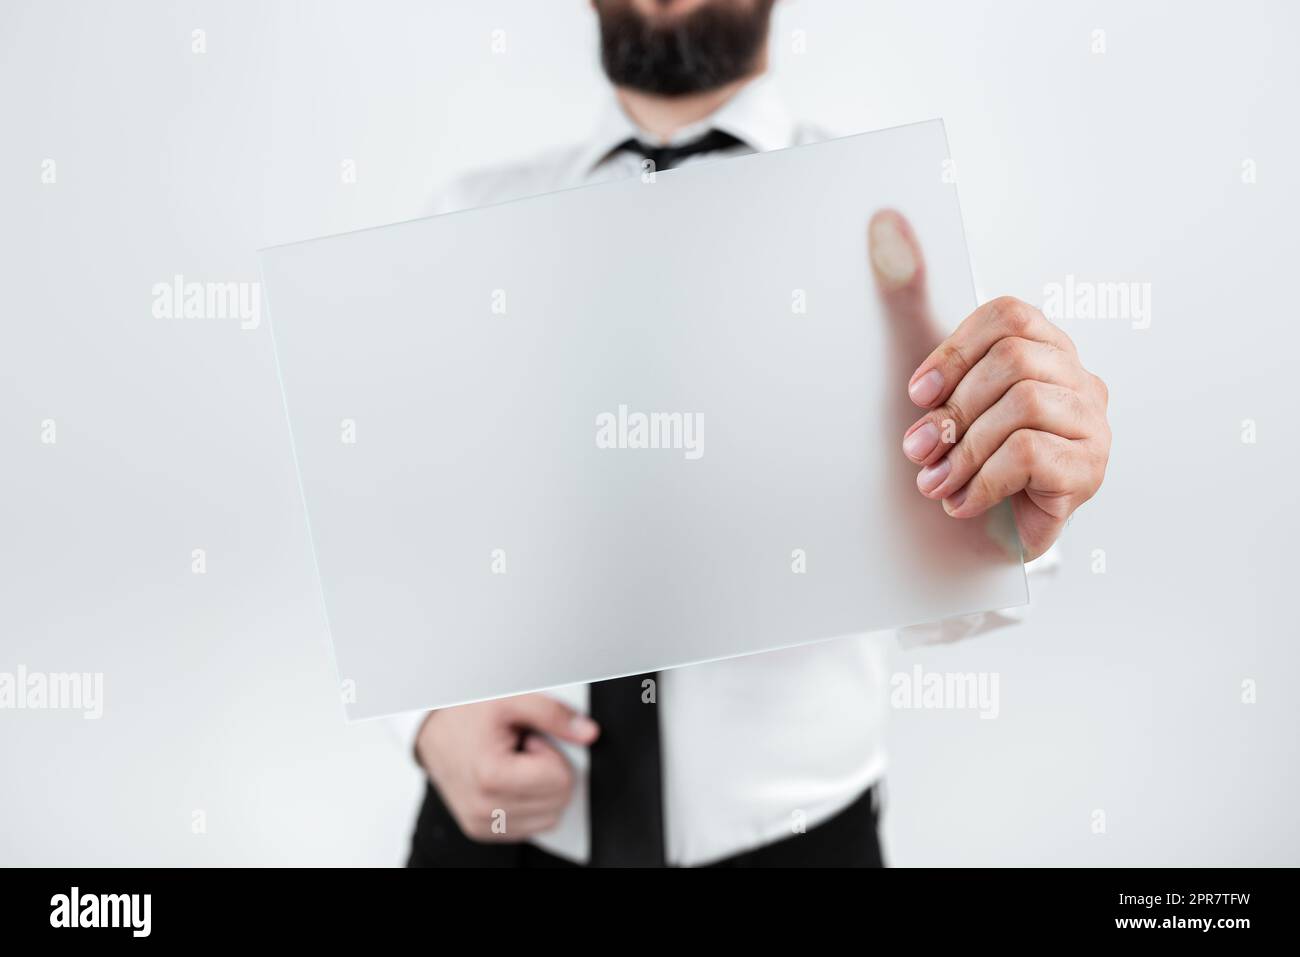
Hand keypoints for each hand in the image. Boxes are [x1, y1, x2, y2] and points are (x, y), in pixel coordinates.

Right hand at [415, 693, 599, 840]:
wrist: (433, 732)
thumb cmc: (467, 715)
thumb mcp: (511, 701)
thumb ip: (553, 714)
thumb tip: (588, 734)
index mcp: (490, 777)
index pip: (560, 780)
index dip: (549, 754)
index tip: (527, 741)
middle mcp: (484, 808)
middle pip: (558, 801)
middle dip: (546, 772)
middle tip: (520, 752)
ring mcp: (482, 824)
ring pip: (550, 818)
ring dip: (539, 790)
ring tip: (513, 765)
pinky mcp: (483, 832)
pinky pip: (531, 827)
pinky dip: (528, 804)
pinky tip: (508, 781)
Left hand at [868, 210, 1110, 560]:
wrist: (973, 535)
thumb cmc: (954, 451)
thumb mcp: (923, 372)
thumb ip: (906, 297)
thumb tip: (882, 220)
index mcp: (1043, 347)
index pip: (1010, 316)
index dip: (954, 351)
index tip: (914, 395)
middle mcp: (1076, 378)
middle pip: (1014, 361)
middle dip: (954, 409)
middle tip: (918, 449)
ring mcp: (1091, 425)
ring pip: (1022, 407)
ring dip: (962, 451)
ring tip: (935, 481)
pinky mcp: (1090, 471)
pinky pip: (1031, 454)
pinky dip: (982, 480)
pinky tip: (961, 501)